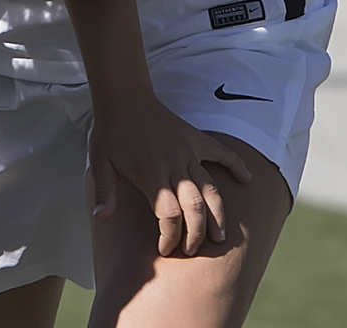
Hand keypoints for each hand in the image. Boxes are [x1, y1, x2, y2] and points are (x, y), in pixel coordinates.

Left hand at [90, 93, 253, 256]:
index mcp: (151, 175)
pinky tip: (247, 179)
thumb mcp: (99, 163)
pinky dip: (236, 165)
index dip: (169, 236)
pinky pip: (221, 153)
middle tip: (194, 250)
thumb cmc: (111, 132)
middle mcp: (174, 166)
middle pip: (195, 208)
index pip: (169, 215)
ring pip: (211, 189)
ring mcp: (188, 152)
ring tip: (221, 237)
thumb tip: (101, 218)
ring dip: (218, 215)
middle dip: (197, 234)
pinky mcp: (195, 139)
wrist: (124, 97)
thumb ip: (104, 192)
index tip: (165, 248)